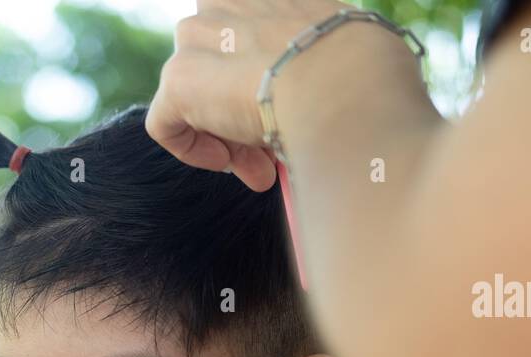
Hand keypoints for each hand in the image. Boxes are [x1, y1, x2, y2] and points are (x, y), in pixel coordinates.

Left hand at [144, 0, 428, 191]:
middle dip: (240, 114)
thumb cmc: (367, 73)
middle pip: (218, 67)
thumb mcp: (344, 43)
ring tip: (262, 165)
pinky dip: (190, 150)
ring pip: (194, 97)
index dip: (261, 81)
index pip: (247, 36)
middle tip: (272, 154)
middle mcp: (227, 0)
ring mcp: (198, 37)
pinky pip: (164, 124)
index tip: (285, 115)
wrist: (348, 90)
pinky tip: (227, 163)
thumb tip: (312, 92)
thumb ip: (316, 55)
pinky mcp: (178, 79)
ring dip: (225, 135)